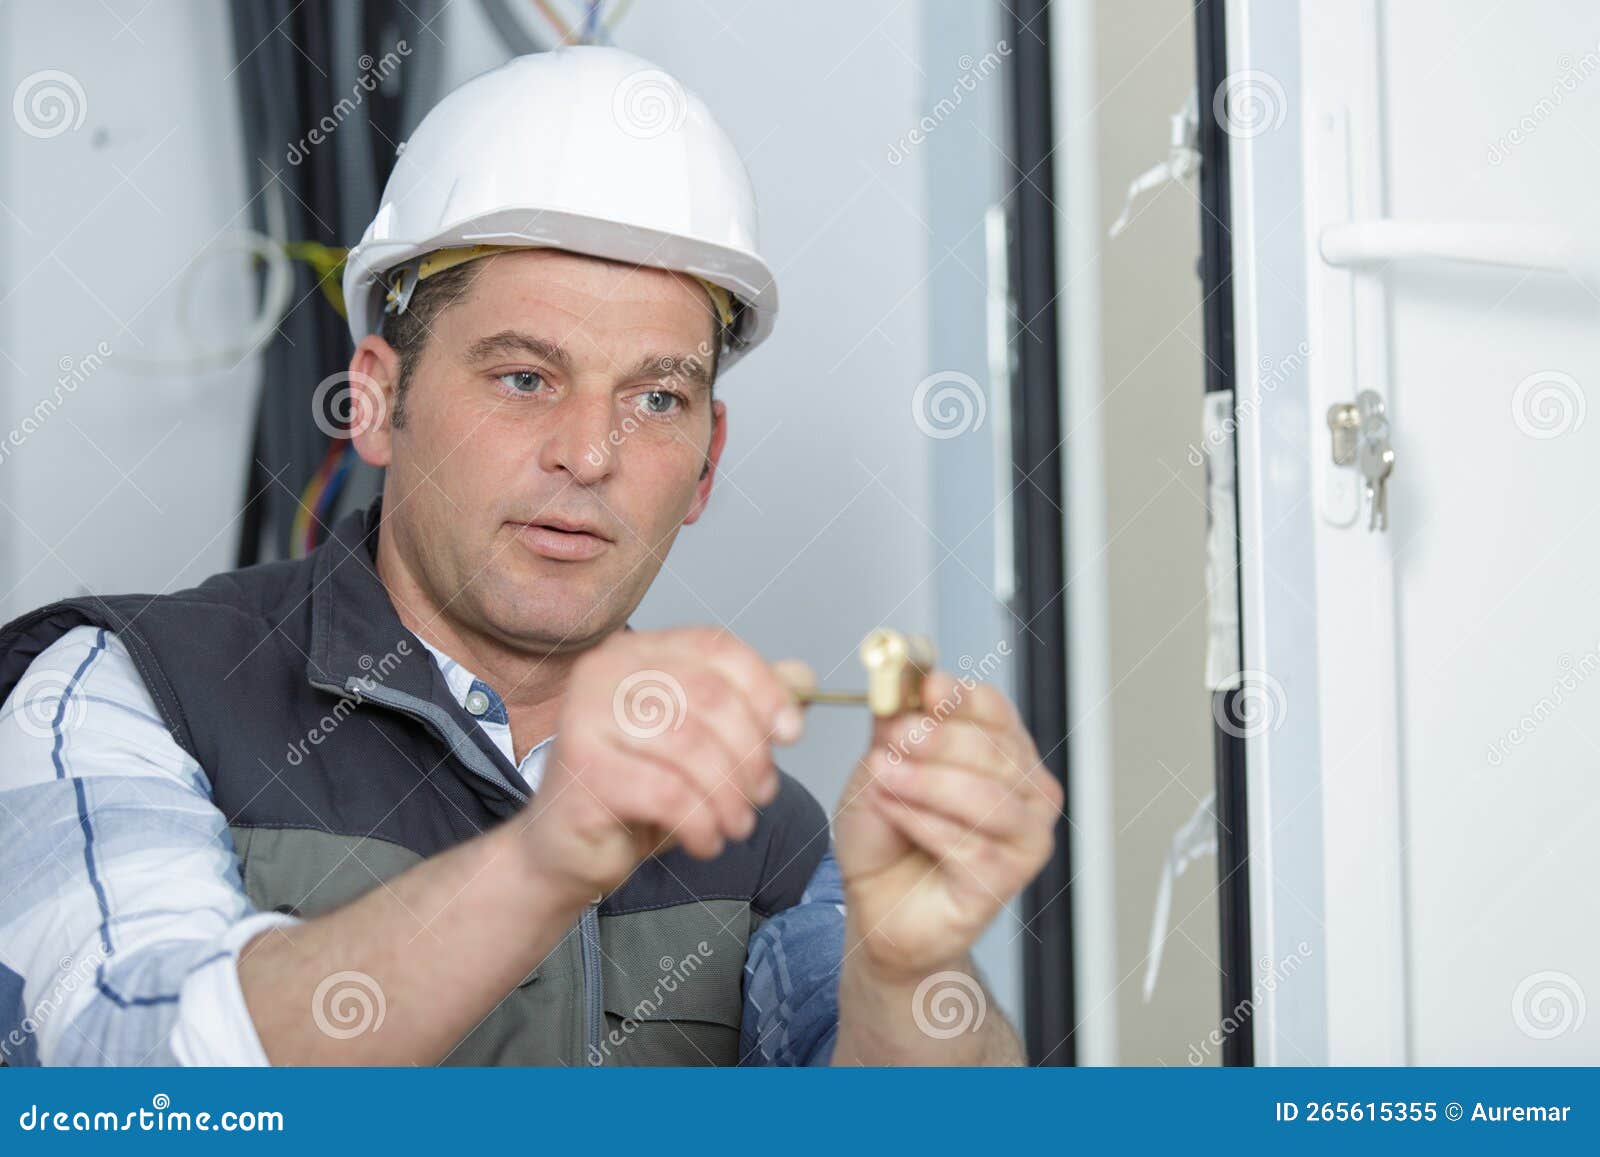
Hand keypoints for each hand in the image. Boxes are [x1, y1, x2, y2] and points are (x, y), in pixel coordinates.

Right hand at [513, 627, 808, 907]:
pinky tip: (705, 841)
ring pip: (692, 746)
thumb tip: (803, 679)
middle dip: (751, 752)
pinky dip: (701, 823)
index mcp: (636, 650)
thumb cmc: (636, 793)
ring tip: (737, 824)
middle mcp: (605, 671)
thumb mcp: (702, 743)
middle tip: (762, 793)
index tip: (791, 734)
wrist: (567, 851)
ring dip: (729, 795)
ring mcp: (586, 717)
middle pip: (711, 697)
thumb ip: (748, 706)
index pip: (716, 647)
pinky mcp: (583, 770)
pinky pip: (668, 793)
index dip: (765, 688)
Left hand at [832, 670, 1060, 982]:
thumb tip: (903, 690)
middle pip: (993, 750)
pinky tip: (892, 813)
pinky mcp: (1007, 880)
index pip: (994, 709)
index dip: (959, 697)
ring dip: (926, 783)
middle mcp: (1027, 790)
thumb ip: (895, 730)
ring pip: (985, 798)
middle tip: (891, 737)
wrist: (879, 904)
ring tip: (882, 777)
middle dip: (936, 740)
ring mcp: (1026, 837)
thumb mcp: (880, 766)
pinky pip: (971, 845)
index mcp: (1003, 750)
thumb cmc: (889, 835)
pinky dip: (923, 823)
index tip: (924, 688)